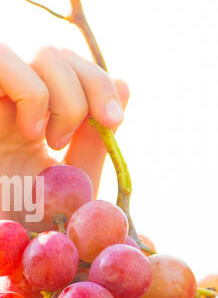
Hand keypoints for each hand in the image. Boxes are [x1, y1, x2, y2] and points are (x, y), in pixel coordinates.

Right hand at [0, 43, 128, 218]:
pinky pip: (1, 57)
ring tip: (53, 141)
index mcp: (31, 113)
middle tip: (98, 130)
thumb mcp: (69, 181)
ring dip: (64, 95)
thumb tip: (125, 84)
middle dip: (92, 85)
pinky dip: (32, 92)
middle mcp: (9, 98)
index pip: (71, 65)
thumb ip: (94, 138)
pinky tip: (30, 132)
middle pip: (58, 51)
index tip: (114, 122)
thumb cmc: (25, 226)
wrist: (2, 246)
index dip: (100, 83)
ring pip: (41, 51)